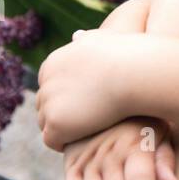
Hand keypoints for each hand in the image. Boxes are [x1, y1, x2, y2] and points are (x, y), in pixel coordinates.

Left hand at [37, 28, 150, 150]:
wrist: (133, 73)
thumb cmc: (127, 55)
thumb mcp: (101, 39)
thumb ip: (86, 40)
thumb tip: (76, 36)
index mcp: (52, 63)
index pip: (50, 88)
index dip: (68, 99)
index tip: (87, 106)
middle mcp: (45, 81)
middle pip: (45, 106)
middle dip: (63, 114)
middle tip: (87, 122)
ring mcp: (49, 103)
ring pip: (47, 124)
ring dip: (64, 129)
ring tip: (88, 131)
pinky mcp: (56, 123)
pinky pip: (52, 140)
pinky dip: (65, 142)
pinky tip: (85, 139)